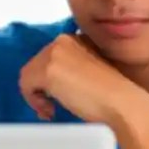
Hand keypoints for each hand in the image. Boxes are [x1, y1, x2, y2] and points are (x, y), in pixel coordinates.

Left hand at [19, 35, 146, 123]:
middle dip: (41, 87)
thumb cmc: (114, 94)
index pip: (51, 57)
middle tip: (53, 108)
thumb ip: (74, 68)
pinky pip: (25, 85)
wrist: (122, 103)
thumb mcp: (92, 70)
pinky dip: (33, 101)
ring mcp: (54, 54)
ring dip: (37, 95)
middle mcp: (63, 40)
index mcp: (77, 38)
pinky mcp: (47, 71)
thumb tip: (52, 83)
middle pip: (36, 64)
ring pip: (28, 74)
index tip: (61, 96)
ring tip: (51, 111)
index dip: (51, 79)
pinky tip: (50, 111)